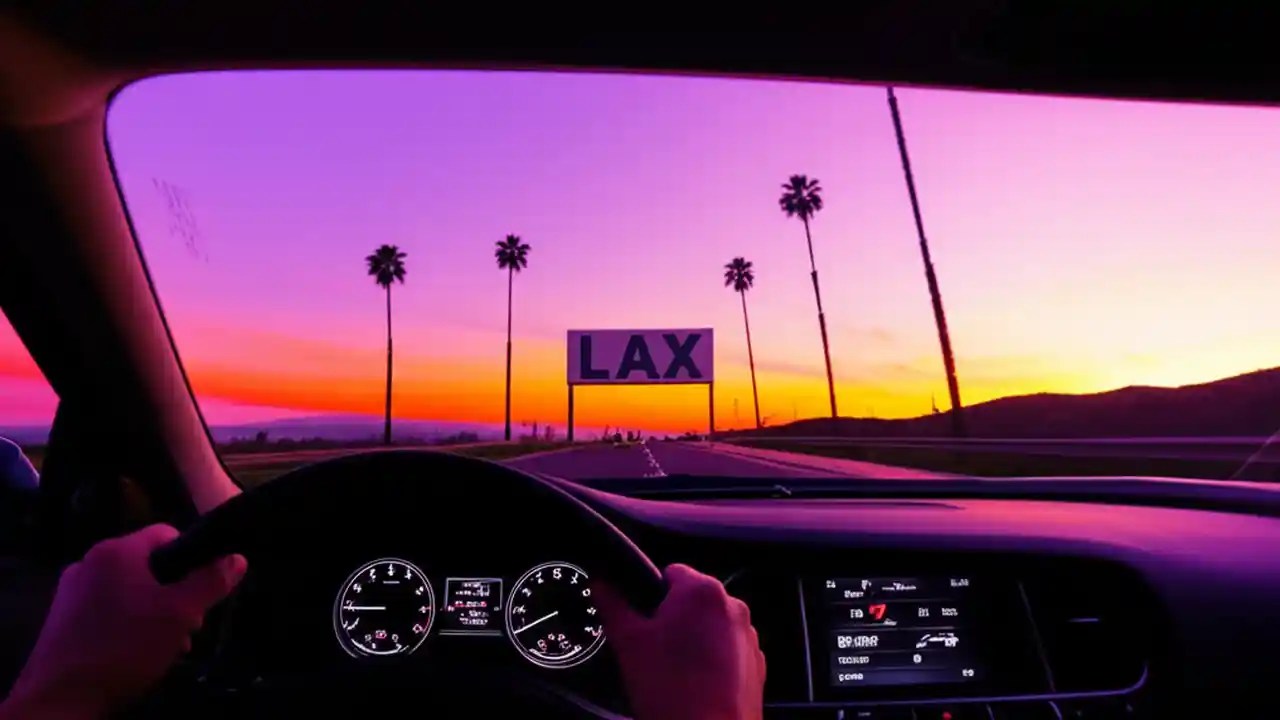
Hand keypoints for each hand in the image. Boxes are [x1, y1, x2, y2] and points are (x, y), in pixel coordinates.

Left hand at [2, 524, 245, 719]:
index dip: (192, 559)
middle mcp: (89, 562)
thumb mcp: (181, 615)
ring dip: (152, 612)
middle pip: (147, 565)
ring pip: (127, 590)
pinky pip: (105, 609)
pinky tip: (133, 653)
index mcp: (116, 551)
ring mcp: (70, 592)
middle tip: (188, 626)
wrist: (60, 701)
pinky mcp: (60, 619)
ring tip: (164, 645)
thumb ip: (211, 582)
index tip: (203, 591)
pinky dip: (125, 624)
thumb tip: (236, 558)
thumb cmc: (125, 648)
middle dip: (174, 593)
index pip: (167, 534)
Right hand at [594, 564, 764, 719]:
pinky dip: (712, 661)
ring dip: (693, 640)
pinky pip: (728, 651)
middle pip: (691, 600)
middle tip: (653, 651)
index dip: (650, 596)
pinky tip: (694, 684)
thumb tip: (601, 584)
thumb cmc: (671, 691)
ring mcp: (748, 636)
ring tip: (674, 673)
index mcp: (701, 591)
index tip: (641, 621)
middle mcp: (732, 607)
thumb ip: (612, 604)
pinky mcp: (756, 663)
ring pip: (710, 626)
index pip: (669, 572)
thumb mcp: (628, 642)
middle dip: (672, 620)